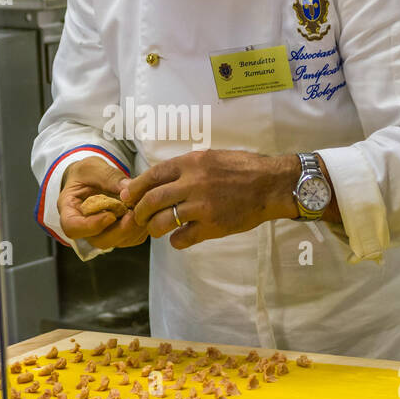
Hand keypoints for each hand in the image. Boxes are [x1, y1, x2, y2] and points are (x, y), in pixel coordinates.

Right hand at [58, 157, 148, 248]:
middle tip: (132, 215)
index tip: (110, 216)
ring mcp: (100, 232)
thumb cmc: (87, 173)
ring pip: (115, 242)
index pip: (72, 227)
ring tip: (141, 211)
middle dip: (118, 231)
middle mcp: (83, 226)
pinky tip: (144, 213)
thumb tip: (128, 187)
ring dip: (131, 230)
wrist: (92, 178)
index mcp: (69, 209)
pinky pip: (129, 239)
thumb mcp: (93, 168)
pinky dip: (139, 230)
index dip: (91, 226)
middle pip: (97, 240)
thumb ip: (108, 177)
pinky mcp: (116, 233)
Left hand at [121, 150, 293, 249]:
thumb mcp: (210, 157)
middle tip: (139, 217)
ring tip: (156, 229)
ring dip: (154, 228)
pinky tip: (179, 239)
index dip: (135, 188)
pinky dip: (176, 241)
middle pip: (151, 201)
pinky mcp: (213, 226)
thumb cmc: (242, 168)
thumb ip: (185, 167)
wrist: (271, 184)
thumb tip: (157, 179)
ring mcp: (203, 206)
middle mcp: (193, 183)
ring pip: (163, 221)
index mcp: (191, 163)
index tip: (128, 197)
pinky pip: (183, 238)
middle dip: (139, 211)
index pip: (152, 176)